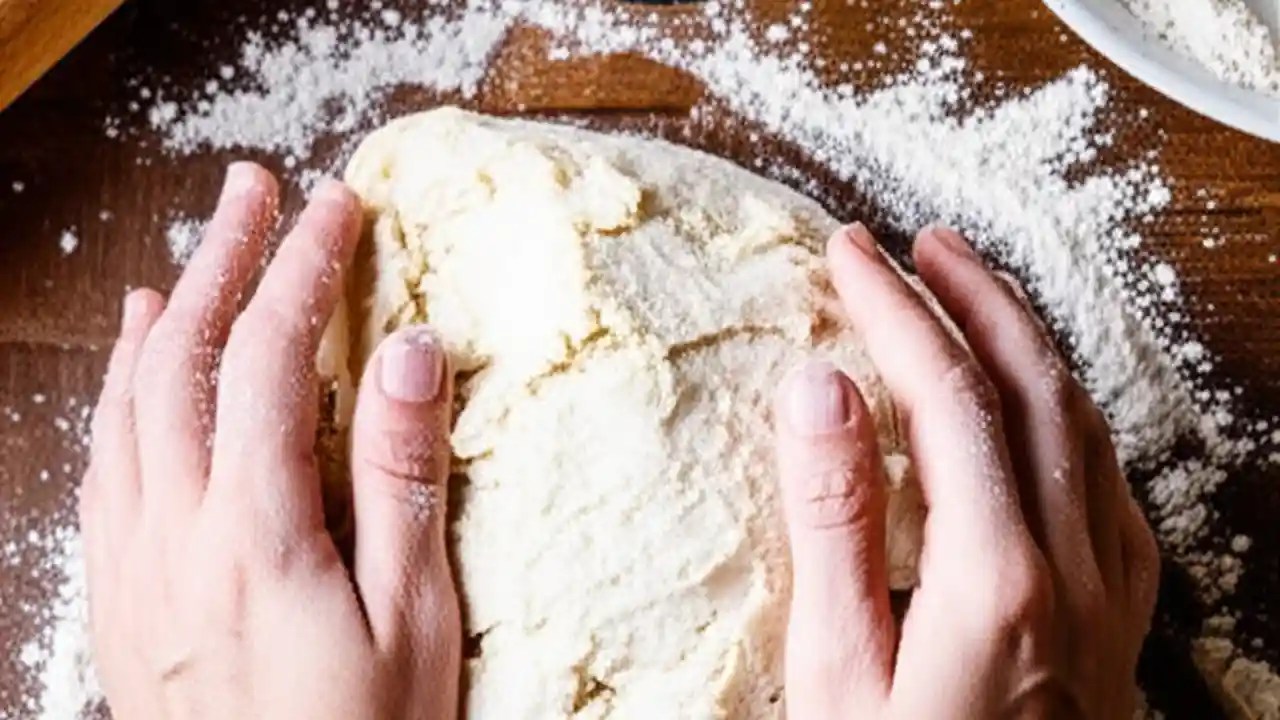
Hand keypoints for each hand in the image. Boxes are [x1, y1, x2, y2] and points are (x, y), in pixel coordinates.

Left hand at [81, 162, 460, 719]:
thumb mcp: (412, 616)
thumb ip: (402, 477)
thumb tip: (407, 350)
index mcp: (254, 531)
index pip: (268, 357)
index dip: (303, 269)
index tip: (338, 207)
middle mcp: (173, 533)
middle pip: (182, 359)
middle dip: (225, 260)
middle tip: (257, 191)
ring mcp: (133, 566)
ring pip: (127, 406)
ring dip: (164, 318)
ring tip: (194, 261)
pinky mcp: (119, 597)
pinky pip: (104, 467)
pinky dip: (122, 397)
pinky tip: (138, 378)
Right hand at [773, 224, 1159, 717]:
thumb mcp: (834, 670)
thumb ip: (832, 522)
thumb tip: (822, 387)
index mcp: (995, 576)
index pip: (947, 395)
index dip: (894, 309)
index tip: (847, 254)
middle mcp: (1074, 565)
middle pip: (1034, 385)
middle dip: (974, 297)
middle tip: (918, 242)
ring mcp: (1113, 590)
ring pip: (1085, 422)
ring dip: (1025, 341)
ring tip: (972, 292)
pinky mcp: (1122, 615)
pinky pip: (1109, 478)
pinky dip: (1067, 410)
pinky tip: (1039, 404)